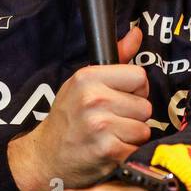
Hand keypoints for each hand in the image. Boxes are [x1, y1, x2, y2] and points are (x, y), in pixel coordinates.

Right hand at [7, 25, 151, 190]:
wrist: (44, 158)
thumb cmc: (67, 119)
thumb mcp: (83, 83)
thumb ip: (116, 59)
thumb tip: (137, 33)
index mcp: (88, 77)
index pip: (139, 76)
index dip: (134, 90)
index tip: (119, 99)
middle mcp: (94, 98)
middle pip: (145, 105)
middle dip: (133, 116)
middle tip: (111, 122)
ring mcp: (100, 125)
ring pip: (144, 129)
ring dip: (131, 137)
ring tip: (109, 137)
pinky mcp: (107, 150)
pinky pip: (136, 148)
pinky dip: (127, 153)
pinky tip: (109, 151)